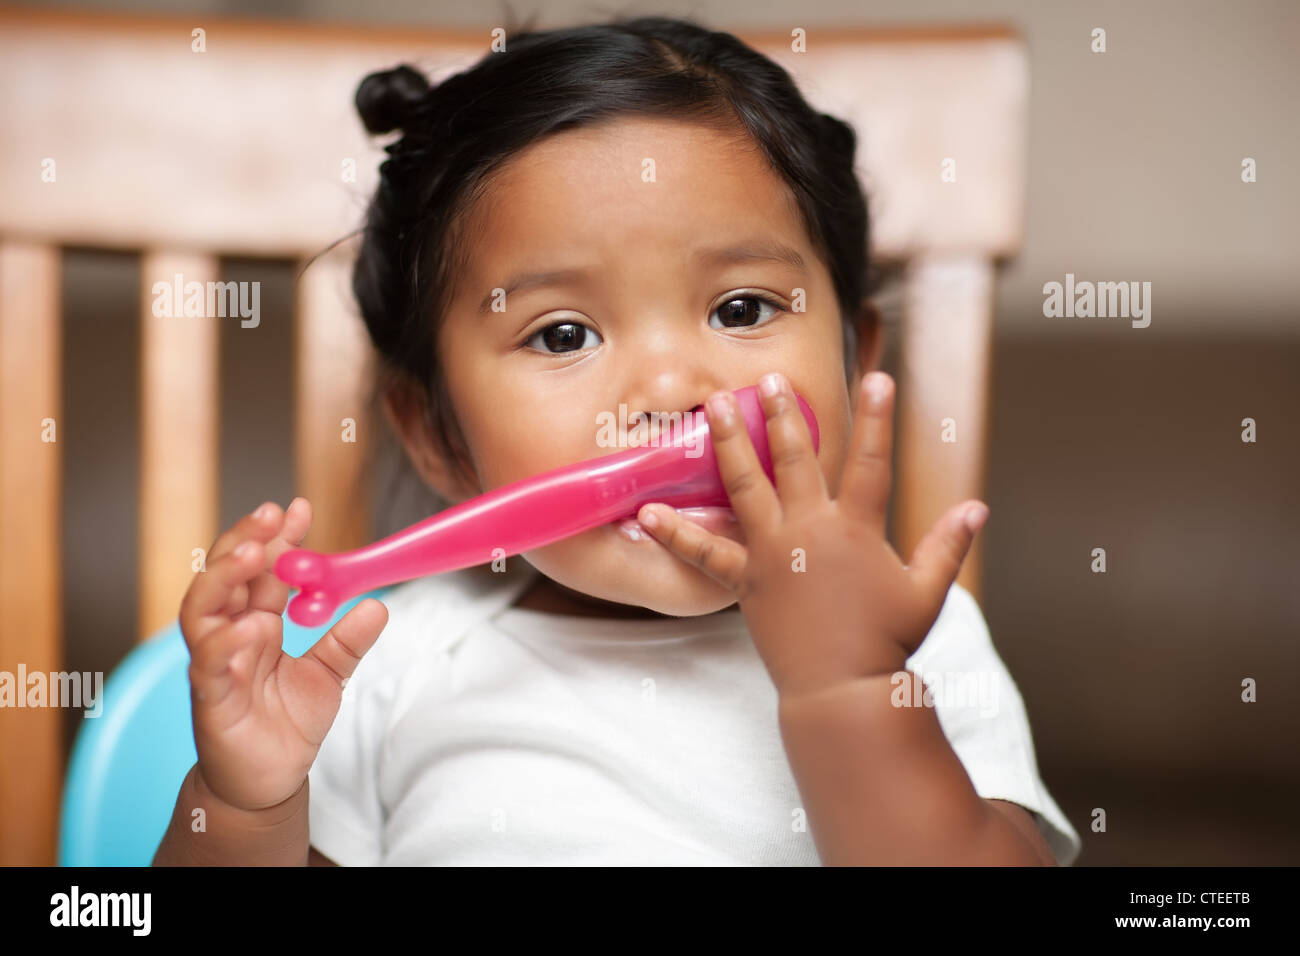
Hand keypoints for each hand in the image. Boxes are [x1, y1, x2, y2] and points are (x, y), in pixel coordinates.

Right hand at [178, 498, 388, 811]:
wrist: (267, 780)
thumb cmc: (287, 722)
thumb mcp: (329, 674)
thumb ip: (347, 640)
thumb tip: (378, 605)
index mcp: (257, 621)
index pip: (263, 569)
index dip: (278, 537)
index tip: (298, 508)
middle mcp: (229, 634)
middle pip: (226, 575)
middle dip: (247, 540)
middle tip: (272, 515)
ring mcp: (214, 664)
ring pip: (204, 610)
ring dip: (227, 577)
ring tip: (257, 553)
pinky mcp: (209, 699)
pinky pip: (209, 664)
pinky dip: (227, 642)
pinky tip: (254, 625)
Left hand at [635, 371, 987, 700]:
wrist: (843, 689)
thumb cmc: (887, 642)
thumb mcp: (927, 591)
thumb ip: (948, 544)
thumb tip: (978, 508)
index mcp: (855, 528)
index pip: (871, 461)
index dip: (877, 418)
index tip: (876, 376)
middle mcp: (810, 530)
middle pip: (795, 459)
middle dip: (783, 413)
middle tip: (766, 378)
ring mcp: (773, 552)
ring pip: (746, 485)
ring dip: (730, 442)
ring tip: (715, 405)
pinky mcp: (746, 580)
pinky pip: (704, 552)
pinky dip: (675, 532)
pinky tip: (649, 510)